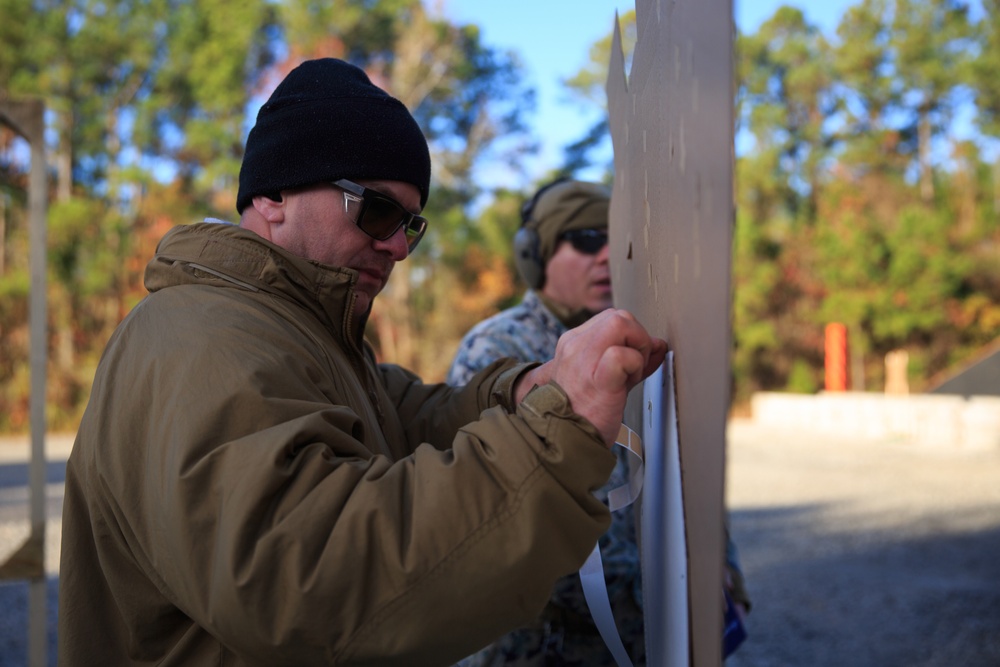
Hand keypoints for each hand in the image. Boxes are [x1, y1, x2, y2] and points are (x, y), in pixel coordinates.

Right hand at [516, 309, 666, 445]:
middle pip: (619, 316)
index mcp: (574, 343)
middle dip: (637, 338)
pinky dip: (634, 365)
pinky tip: (626, 384)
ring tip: (629, 375)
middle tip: (634, 368)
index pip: (612, 319)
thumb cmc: (583, 413)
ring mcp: (583, 359)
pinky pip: (622, 355)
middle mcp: (575, 345)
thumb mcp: (603, 376)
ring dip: (637, 348)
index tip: (635, 361)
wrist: (561, 440)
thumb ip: (630, 357)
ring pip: (620, 323)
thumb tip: (658, 344)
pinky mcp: (597, 379)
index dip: (632, 337)